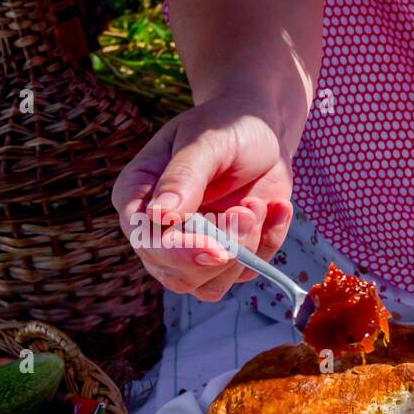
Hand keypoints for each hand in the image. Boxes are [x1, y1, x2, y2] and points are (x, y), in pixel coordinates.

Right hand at [112, 90, 294, 301]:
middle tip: (249, 209)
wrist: (262, 134)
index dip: (179, 251)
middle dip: (220, 253)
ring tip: (259, 204)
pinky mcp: (229, 256)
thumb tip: (159, 216)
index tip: (217, 248)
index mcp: (138, 196)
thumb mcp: (207, 143)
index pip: (144, 240)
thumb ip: (183, 176)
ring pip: (209, 285)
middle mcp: (159, 230)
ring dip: (244, 252)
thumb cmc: (226, 128)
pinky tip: (276, 208)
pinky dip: (268, 244)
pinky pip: (246, 272)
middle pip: (176, 275)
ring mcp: (193, 247)